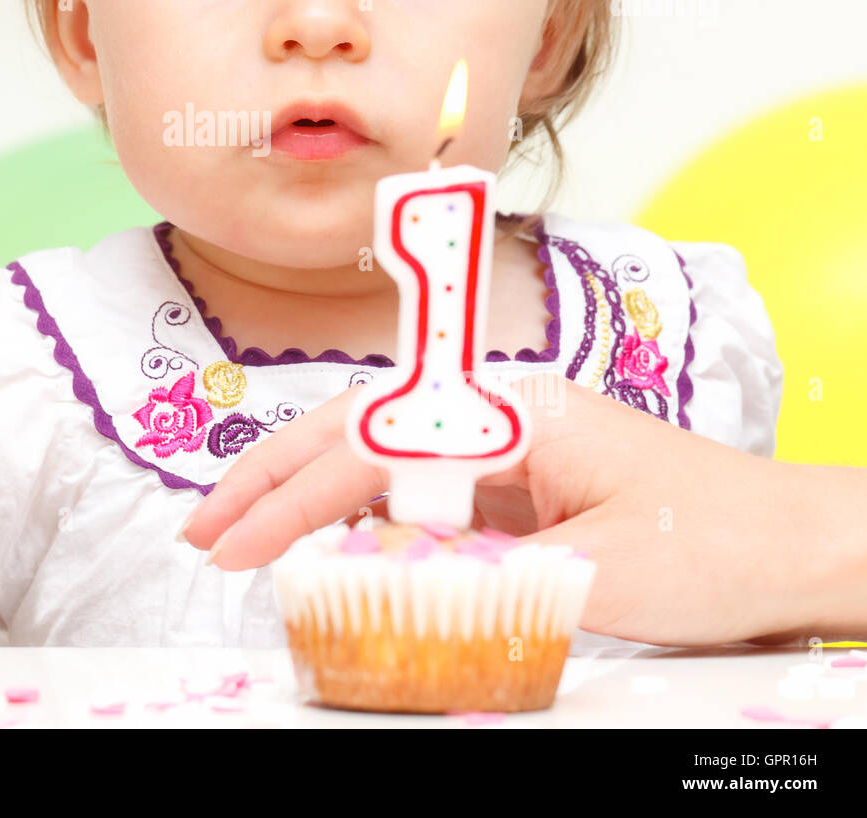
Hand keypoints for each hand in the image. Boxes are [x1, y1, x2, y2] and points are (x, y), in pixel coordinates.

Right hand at [182, 374, 802, 645]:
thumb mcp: (594, 577)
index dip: (291, 502)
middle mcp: (497, 415)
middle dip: (272, 478)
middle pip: (356, 430)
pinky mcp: (511, 485)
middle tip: (202, 531)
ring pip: (379, 458)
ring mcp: (502, 447)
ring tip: (239, 535)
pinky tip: (325, 546)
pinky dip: (359, 520)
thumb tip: (369, 586)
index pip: (372, 449)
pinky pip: (416, 496)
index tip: (229, 550)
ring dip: (307, 495)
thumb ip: (478, 577)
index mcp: (513, 412)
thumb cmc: (714, 546)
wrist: (796, 547)